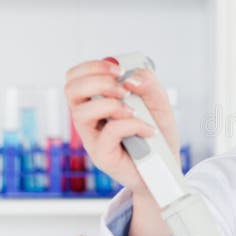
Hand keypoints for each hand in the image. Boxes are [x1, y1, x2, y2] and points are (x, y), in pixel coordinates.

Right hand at [64, 58, 181, 195]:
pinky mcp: (102, 155)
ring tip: (133, 110)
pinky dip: (132, 125)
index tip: (119, 69)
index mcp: (97, 100)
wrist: (164, 168)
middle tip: (123, 89)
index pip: (76, 77)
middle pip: (71, 90)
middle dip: (98, 81)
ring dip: (110, 104)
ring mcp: (93, 137)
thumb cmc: (157, 134)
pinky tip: (147, 130)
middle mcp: (90, 118)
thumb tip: (130, 78)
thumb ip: (148, 84)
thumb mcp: (158, 102)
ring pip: (81, 113)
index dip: (92, 67)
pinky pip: (109, 133)